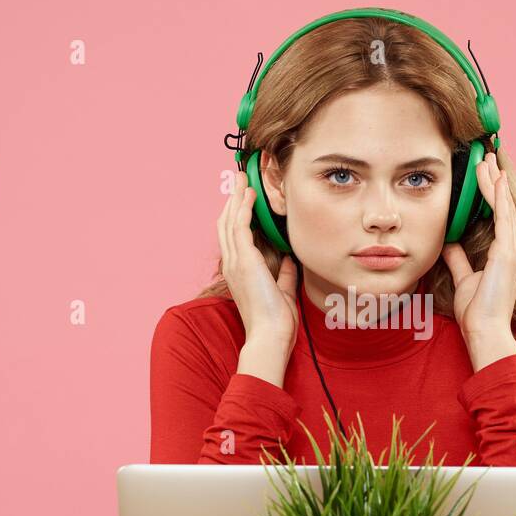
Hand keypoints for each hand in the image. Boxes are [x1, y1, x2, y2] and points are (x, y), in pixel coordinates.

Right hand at [218, 171, 299, 366]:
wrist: (270, 336)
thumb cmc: (275, 322)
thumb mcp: (282, 293)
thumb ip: (285, 275)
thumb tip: (289, 260)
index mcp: (239, 272)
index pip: (233, 236)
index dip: (236, 215)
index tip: (243, 198)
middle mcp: (233, 264)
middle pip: (226, 223)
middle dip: (232, 200)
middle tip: (238, 180)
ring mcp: (236, 262)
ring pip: (230, 221)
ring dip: (236, 198)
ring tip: (241, 179)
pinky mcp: (244, 261)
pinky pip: (240, 227)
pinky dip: (244, 209)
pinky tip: (250, 196)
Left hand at [441, 152, 515, 367]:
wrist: (485, 331)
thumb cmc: (478, 311)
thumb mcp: (464, 279)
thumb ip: (459, 259)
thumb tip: (449, 242)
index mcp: (505, 253)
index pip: (500, 215)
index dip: (494, 193)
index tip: (487, 173)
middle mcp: (513, 249)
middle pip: (506, 206)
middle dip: (497, 181)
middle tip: (489, 157)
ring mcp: (514, 250)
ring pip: (506, 207)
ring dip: (497, 182)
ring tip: (489, 161)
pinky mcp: (509, 254)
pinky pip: (505, 218)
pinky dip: (500, 197)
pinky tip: (496, 180)